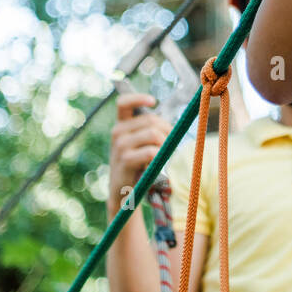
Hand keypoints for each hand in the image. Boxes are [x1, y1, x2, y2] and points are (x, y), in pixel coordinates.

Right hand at [109, 94, 170, 213]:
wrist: (123, 193)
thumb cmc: (137, 166)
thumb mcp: (139, 145)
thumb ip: (149, 130)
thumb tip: (174, 123)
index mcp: (121, 125)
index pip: (123, 102)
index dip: (139, 98)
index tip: (153, 102)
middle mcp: (117, 132)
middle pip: (151, 120)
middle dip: (167, 130)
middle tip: (169, 144)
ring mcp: (120, 146)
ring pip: (154, 134)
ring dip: (165, 145)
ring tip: (162, 155)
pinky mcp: (125, 160)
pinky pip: (151, 151)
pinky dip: (160, 157)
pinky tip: (156, 163)